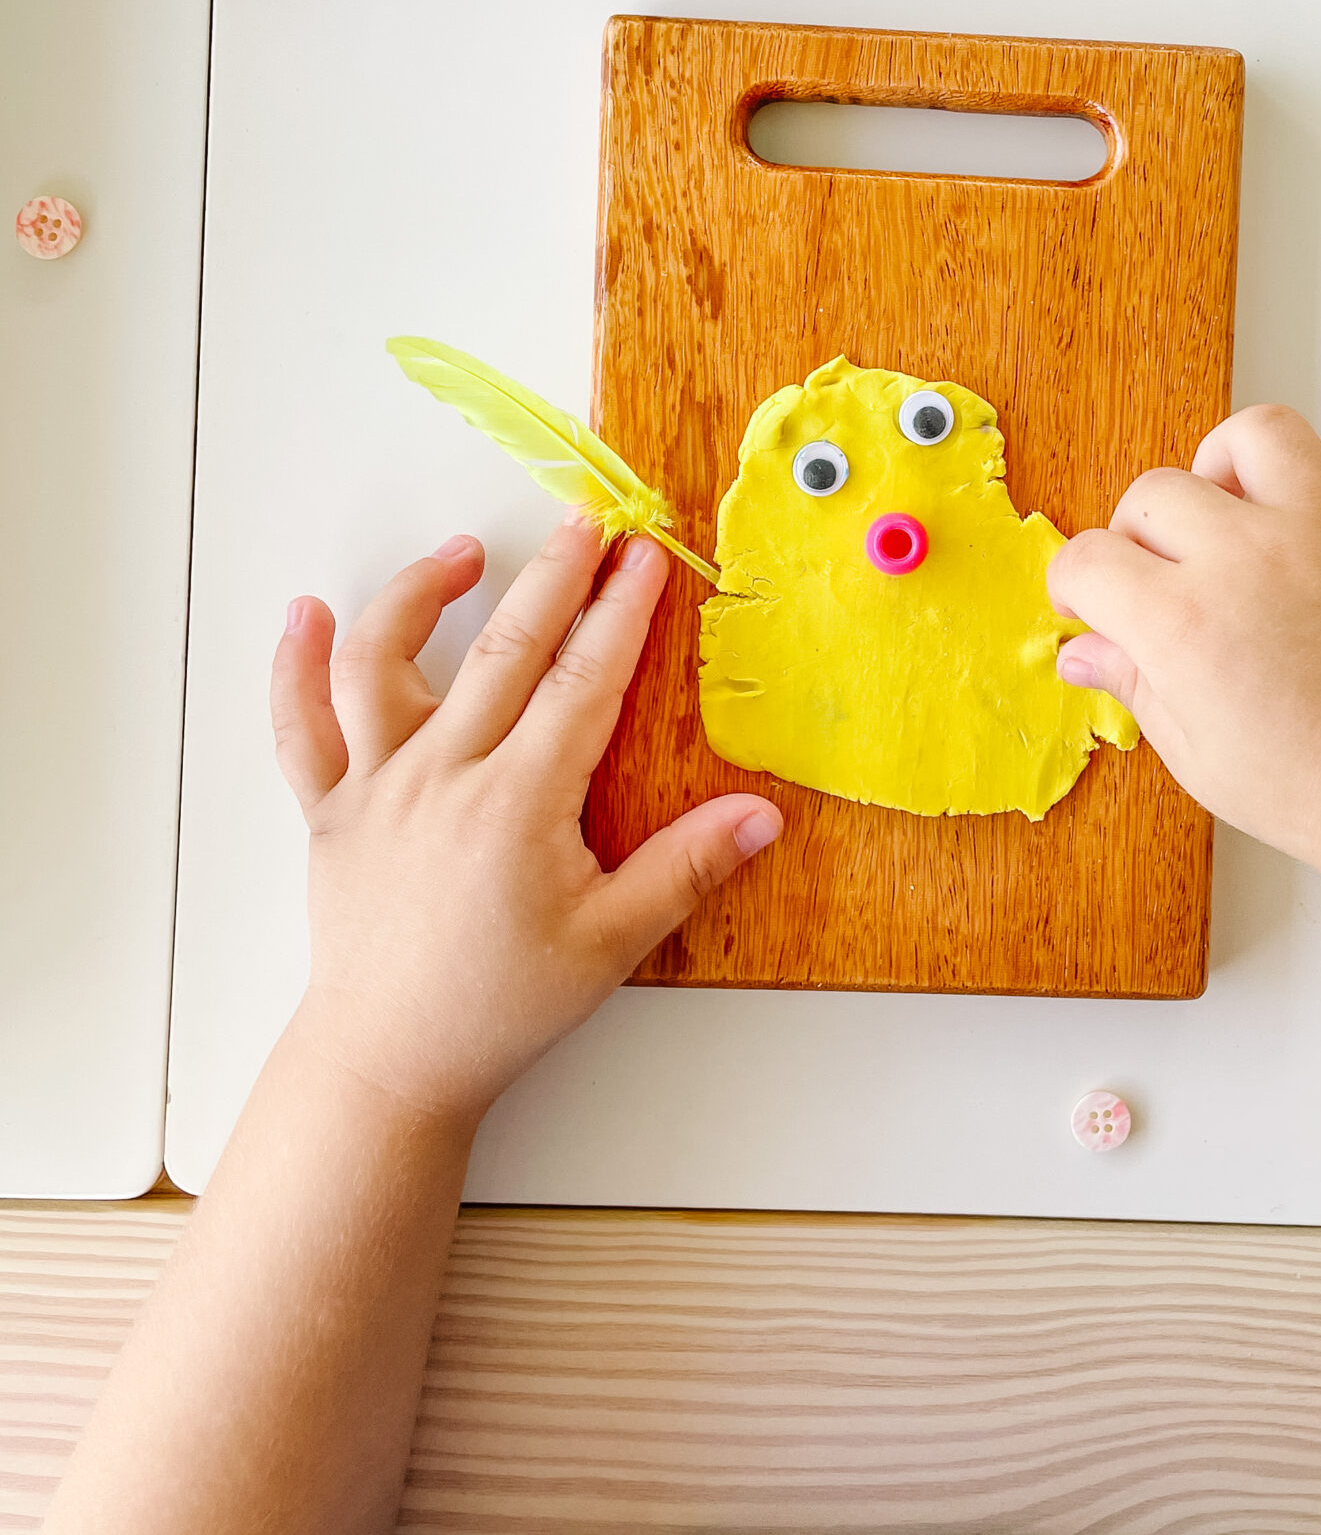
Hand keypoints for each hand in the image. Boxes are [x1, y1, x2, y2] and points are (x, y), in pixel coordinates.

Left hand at [270, 516, 781, 1126]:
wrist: (389, 1062)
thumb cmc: (501, 1005)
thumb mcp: (611, 942)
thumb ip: (687, 868)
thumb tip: (763, 814)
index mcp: (518, 804)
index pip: (582, 683)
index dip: (619, 614)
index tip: (645, 557)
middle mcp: (442, 778)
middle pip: (501, 653)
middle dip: (550, 577)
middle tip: (584, 520)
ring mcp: (377, 788)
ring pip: (386, 665)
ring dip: (421, 596)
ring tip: (462, 554)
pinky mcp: (330, 811)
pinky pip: (301, 728)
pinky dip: (294, 666)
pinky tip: (304, 613)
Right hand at [1047, 406, 1320, 892]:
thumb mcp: (1201, 756)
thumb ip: (1136, 686)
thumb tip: (1083, 653)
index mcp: (1184, 621)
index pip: (1088, 560)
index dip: (1079, 586)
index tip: (1097, 605)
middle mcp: (1251, 556)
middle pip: (1157, 493)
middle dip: (1142, 533)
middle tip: (1168, 574)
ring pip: (1259, 434)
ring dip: (1233, 463)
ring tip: (1239, 503)